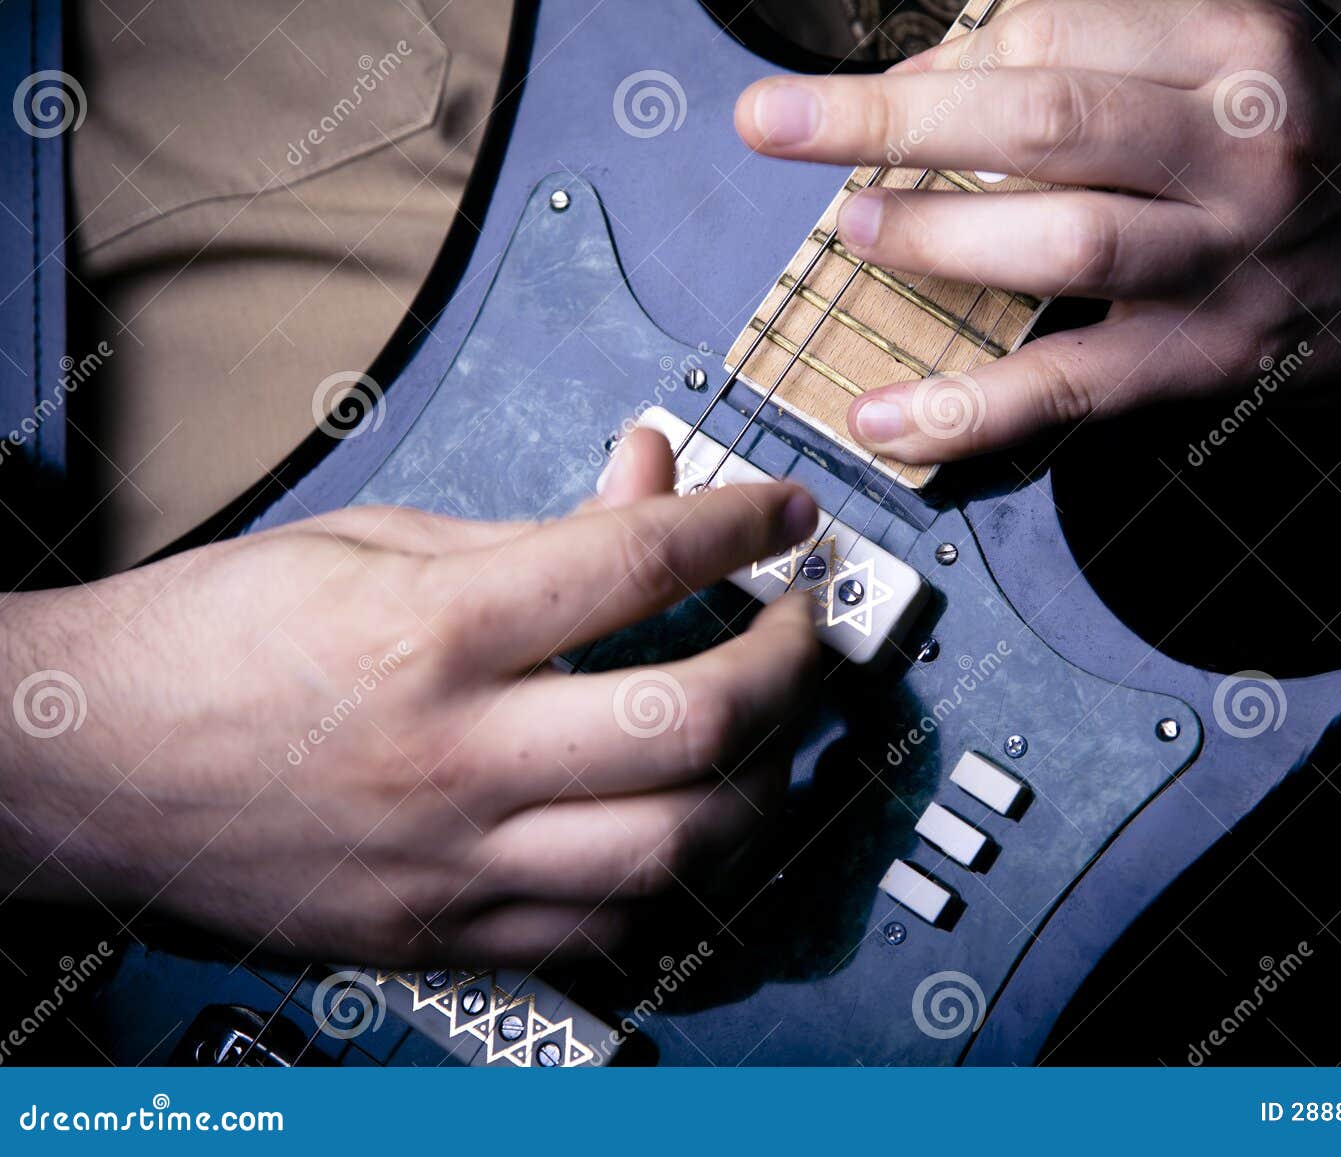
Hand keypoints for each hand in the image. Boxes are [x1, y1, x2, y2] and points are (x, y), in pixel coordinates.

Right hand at [0, 430, 819, 965]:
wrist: (71, 770)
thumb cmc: (208, 642)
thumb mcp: (370, 543)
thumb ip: (533, 528)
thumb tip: (648, 481)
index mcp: (430, 632)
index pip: (635, 564)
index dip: (739, 525)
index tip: (785, 515)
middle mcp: (453, 757)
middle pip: (692, 724)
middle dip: (789, 666)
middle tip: (803, 627)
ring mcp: (451, 865)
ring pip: (676, 848)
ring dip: (760, 782)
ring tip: (769, 731)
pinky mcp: (440, 939)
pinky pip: (604, 928)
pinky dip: (670, 874)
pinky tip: (682, 822)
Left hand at [736, 0, 1340, 461]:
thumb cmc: (1319, 127)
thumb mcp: (1239, 40)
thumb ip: (1113, 34)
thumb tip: (951, 58)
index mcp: (1241, 37)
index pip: (1057, 27)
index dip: (947, 55)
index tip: (886, 81)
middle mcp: (1242, 143)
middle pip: (1044, 121)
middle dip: (891, 120)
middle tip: (776, 123)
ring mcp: (1230, 259)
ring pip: (1064, 244)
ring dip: (939, 240)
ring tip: (854, 229)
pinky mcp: (1213, 358)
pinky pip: (1078, 385)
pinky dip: (972, 408)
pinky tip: (883, 417)